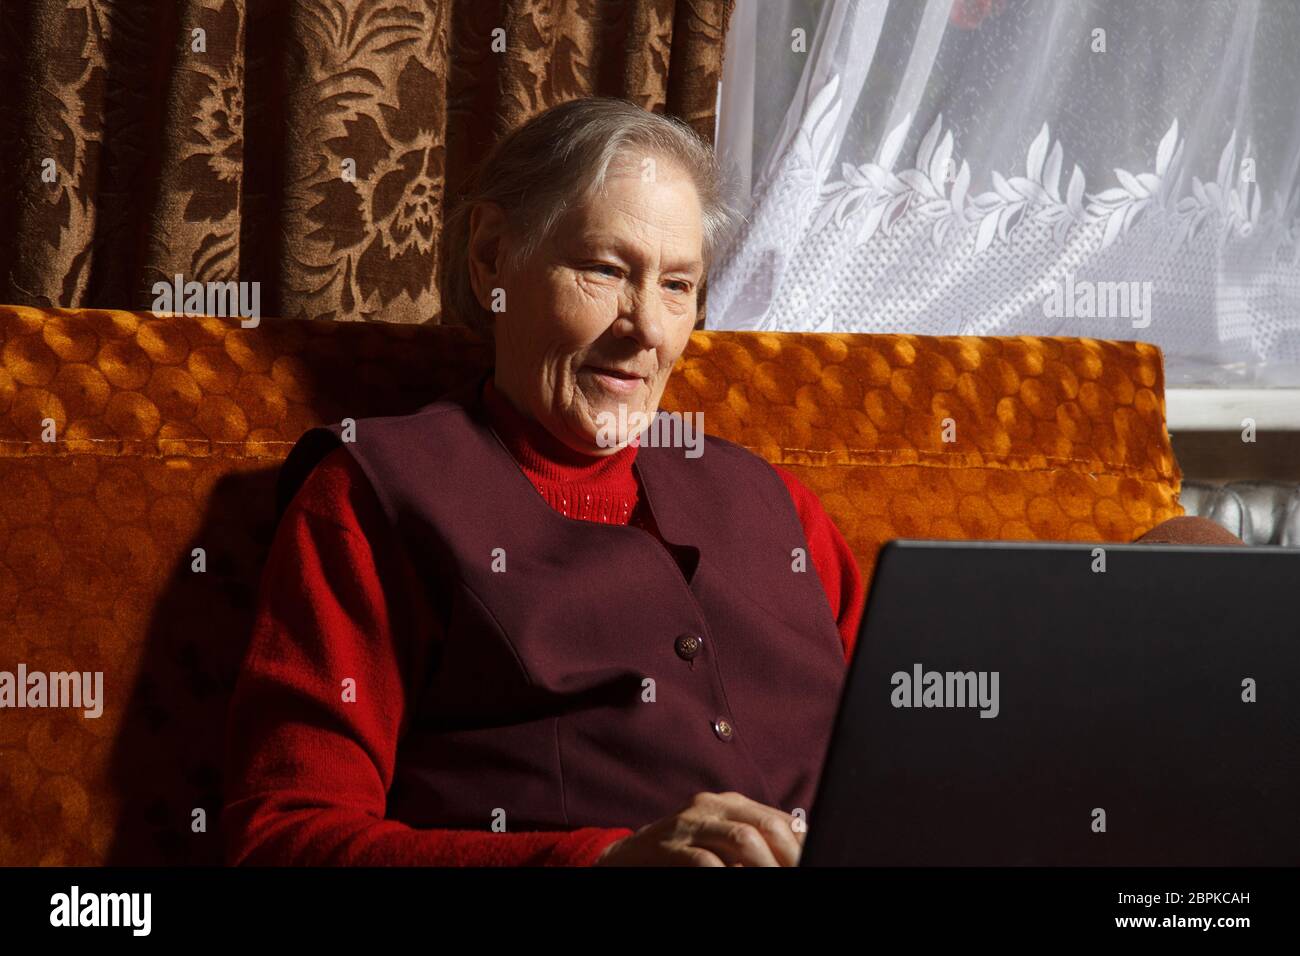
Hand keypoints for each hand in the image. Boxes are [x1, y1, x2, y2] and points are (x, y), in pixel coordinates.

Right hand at [593, 791, 804, 865]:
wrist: (626, 857)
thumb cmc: (682, 852)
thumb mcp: (719, 841)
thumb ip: (752, 842)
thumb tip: (798, 853)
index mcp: (729, 803)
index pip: (777, 819)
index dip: (800, 843)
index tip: (816, 861)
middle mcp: (711, 806)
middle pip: (764, 825)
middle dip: (788, 855)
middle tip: (801, 874)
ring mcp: (689, 824)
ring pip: (740, 839)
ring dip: (765, 866)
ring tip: (777, 882)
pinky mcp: (669, 847)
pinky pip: (705, 861)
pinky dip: (726, 876)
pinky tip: (735, 885)